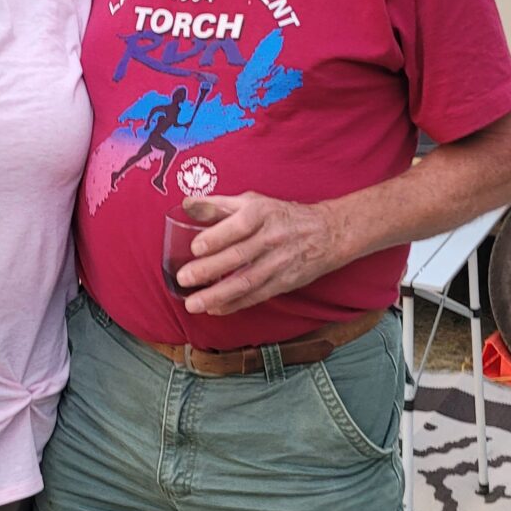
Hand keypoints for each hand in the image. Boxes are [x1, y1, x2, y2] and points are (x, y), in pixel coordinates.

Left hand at [176, 192, 351, 314]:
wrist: (326, 233)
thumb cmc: (280, 215)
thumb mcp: (253, 202)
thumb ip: (218, 204)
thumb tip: (186, 204)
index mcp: (262, 214)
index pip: (239, 226)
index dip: (217, 236)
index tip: (195, 247)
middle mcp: (271, 238)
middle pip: (239, 256)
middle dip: (209, 269)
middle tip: (184, 278)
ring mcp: (278, 263)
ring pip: (246, 281)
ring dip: (218, 295)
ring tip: (193, 304)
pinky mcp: (283, 282)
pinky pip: (257, 296)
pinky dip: (235, 304)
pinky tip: (215, 308)